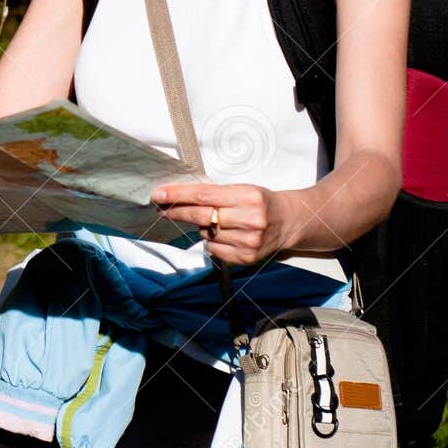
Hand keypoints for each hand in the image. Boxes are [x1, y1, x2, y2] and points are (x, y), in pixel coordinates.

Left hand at [149, 181, 291, 265]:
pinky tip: (225, 235)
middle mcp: (250, 220)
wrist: (288, 222)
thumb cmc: (260, 202)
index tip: (158, 194)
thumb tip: (177, 197)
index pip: (203, 195)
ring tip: (219, 221)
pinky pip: (214, 249)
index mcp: (248, 197)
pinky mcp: (247, 258)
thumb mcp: (242, 189)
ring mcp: (249, 242)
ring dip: (203, 227)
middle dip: (177, 211)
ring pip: (206, 234)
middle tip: (162, 207)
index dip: (178, 195)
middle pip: (201, 216)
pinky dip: (212, 241)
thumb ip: (213, 194)